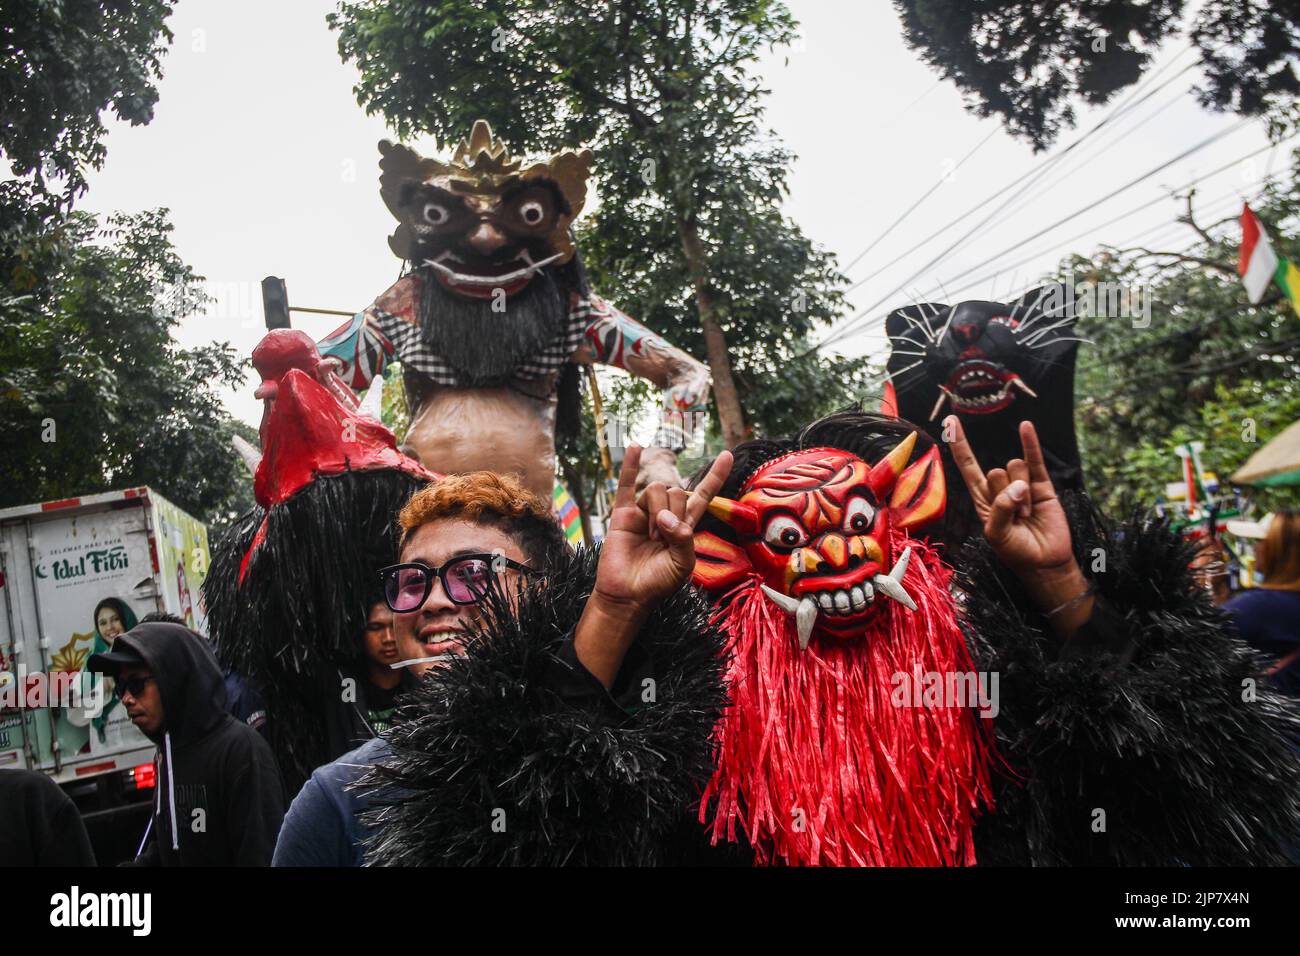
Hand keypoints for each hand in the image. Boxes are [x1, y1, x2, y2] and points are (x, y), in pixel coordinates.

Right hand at [575, 444, 732, 687]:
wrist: (627, 594)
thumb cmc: (657, 583)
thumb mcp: (682, 565)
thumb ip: (683, 539)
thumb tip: (666, 517)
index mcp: (685, 525)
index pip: (703, 495)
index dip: (715, 476)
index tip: (727, 455)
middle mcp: (666, 514)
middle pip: (677, 492)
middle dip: (674, 513)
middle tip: (663, 539)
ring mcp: (644, 512)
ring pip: (656, 490)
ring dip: (656, 513)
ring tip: (650, 537)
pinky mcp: (623, 515)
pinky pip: (626, 485)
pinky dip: (630, 465)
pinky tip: (635, 447)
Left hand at [947, 416, 1092, 638]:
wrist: (1046, 562)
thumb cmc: (1016, 552)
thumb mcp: (998, 535)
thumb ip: (1001, 510)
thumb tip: (1018, 486)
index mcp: (982, 499)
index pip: (968, 466)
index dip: (960, 445)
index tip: (951, 421)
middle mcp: (1000, 488)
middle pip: (995, 472)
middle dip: (1006, 496)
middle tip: (1017, 519)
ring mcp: (1021, 484)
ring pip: (1014, 469)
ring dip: (1023, 496)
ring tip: (1028, 515)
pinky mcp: (1041, 485)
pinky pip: (1034, 460)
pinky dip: (1030, 443)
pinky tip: (1025, 427)